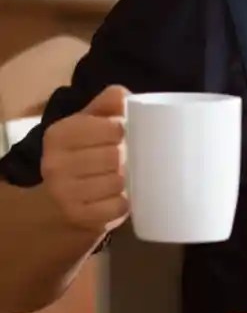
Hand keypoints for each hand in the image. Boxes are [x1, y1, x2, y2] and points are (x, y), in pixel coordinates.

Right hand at [39, 85, 131, 233]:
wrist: (65, 194)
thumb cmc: (87, 149)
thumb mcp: (93, 121)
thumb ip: (109, 102)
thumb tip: (123, 95)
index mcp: (59, 134)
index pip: (110, 129)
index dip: (123, 131)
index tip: (122, 135)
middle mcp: (53, 163)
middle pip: (114, 157)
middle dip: (126, 157)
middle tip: (124, 159)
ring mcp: (62, 193)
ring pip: (117, 182)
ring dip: (126, 181)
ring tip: (121, 177)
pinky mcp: (77, 216)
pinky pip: (117, 207)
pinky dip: (123, 203)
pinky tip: (118, 197)